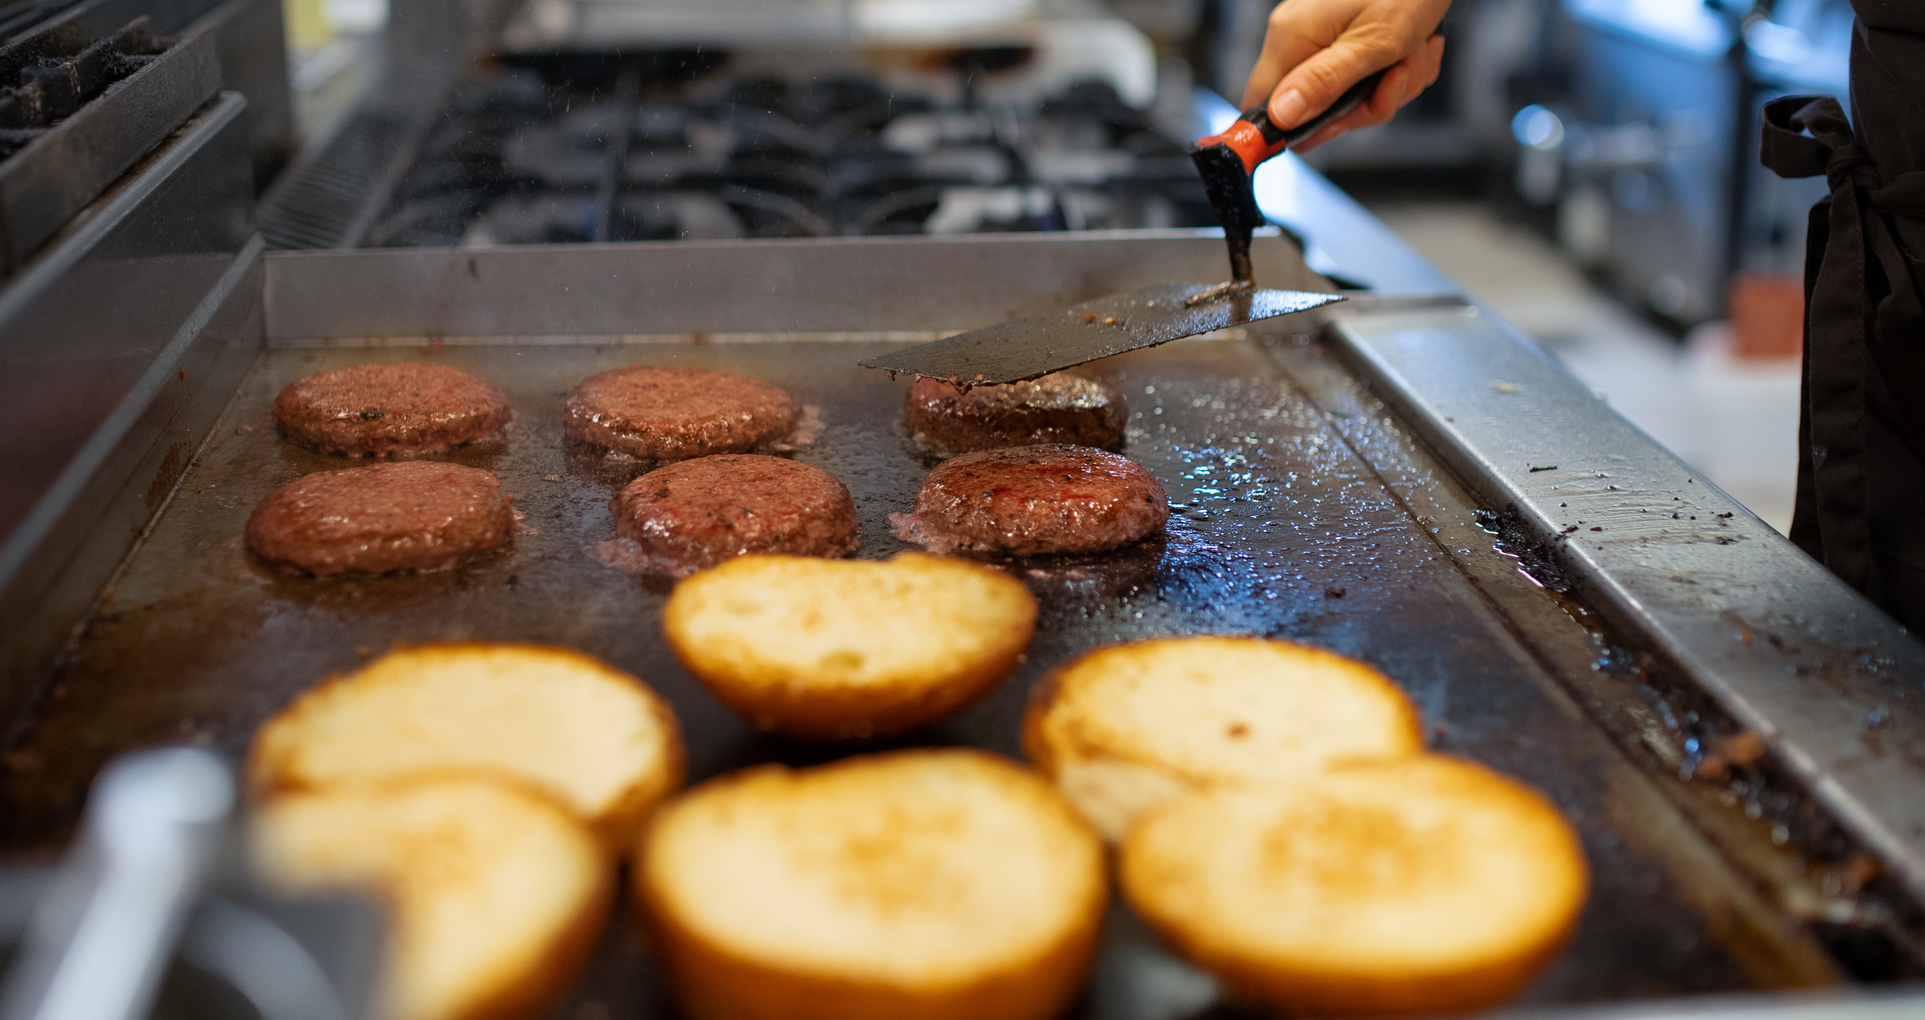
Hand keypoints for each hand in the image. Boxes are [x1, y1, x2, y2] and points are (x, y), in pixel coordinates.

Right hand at [1241, 0, 1450, 151]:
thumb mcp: (1372, 44)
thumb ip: (1324, 83)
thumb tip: (1280, 117)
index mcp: (1292, 36)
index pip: (1263, 105)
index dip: (1296, 129)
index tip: (1337, 128)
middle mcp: (1299, 36)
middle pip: (1316, 107)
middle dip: (1367, 103)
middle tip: (1398, 76)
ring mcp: (1322, 36)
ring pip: (1350, 95)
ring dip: (1393, 84)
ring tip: (1415, 50)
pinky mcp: (1345, 35)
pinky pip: (1365, 76)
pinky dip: (1398, 69)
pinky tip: (1416, 46)